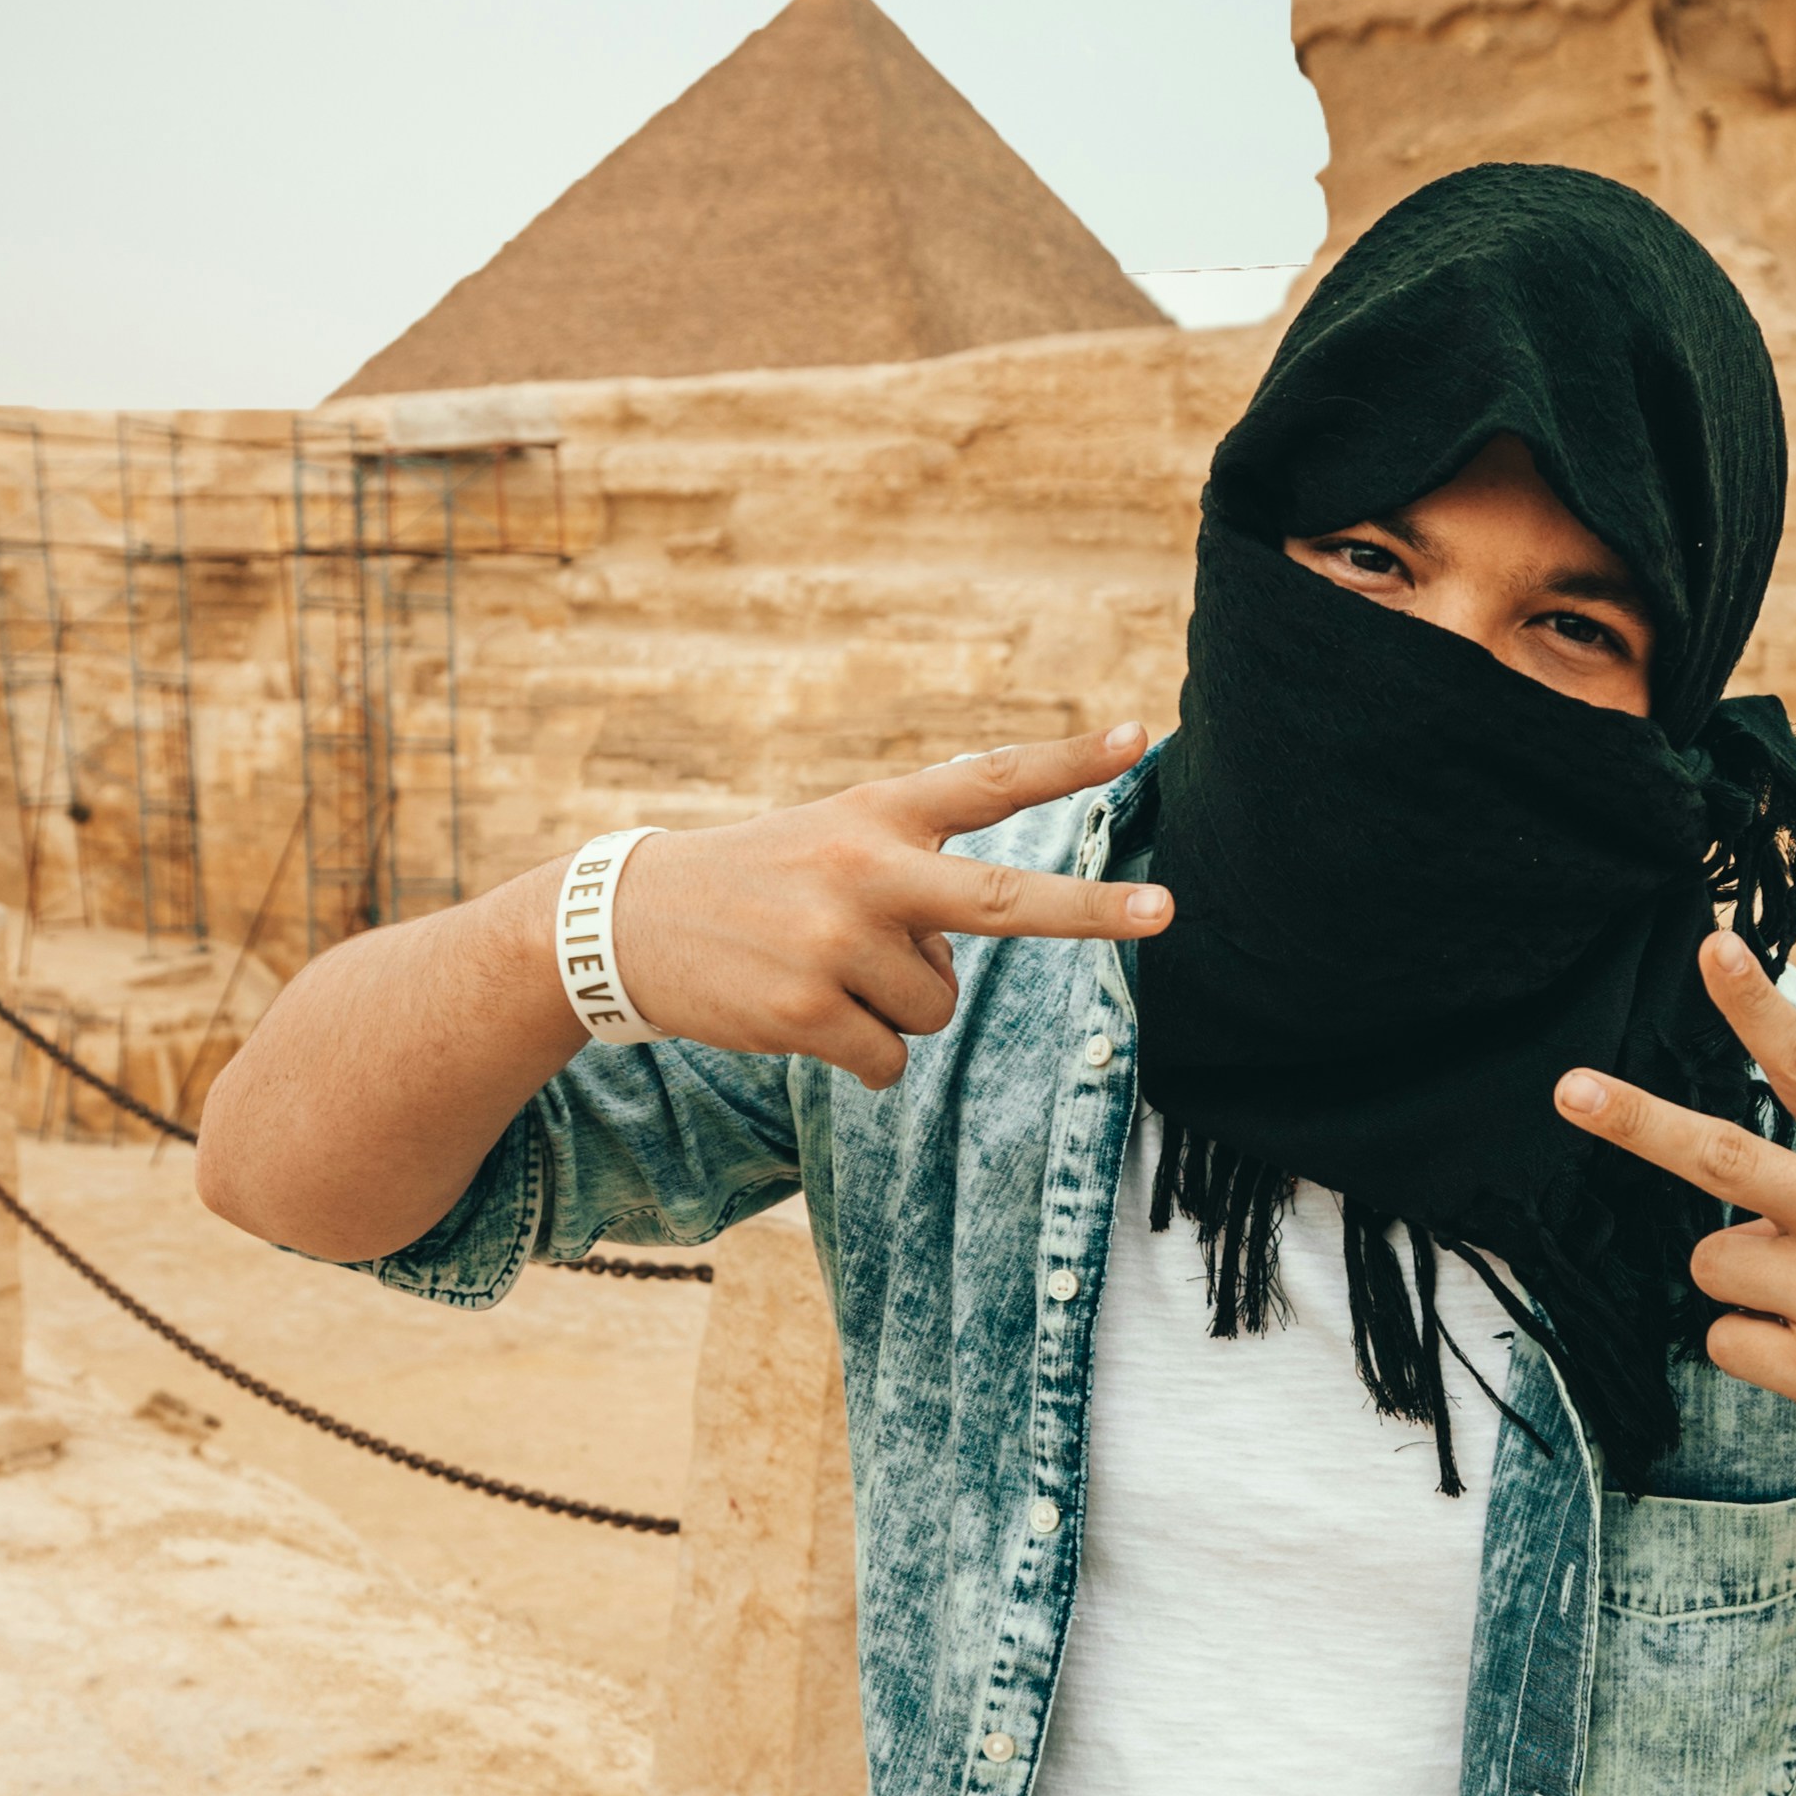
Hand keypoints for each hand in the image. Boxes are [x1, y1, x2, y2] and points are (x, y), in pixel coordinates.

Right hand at [610, 724, 1170, 1091]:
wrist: (627, 923)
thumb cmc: (757, 886)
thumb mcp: (832, 845)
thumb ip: (910, 877)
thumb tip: (958, 966)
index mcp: (878, 814)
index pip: (987, 781)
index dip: (1066, 761)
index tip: (1140, 735)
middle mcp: (864, 870)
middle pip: (1001, 899)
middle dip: (1091, 910)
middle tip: (1168, 910)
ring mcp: (835, 943)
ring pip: (935, 1007)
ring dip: (897, 1008)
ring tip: (827, 975)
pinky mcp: (804, 1013)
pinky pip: (889, 1060)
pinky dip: (862, 1055)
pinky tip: (805, 1018)